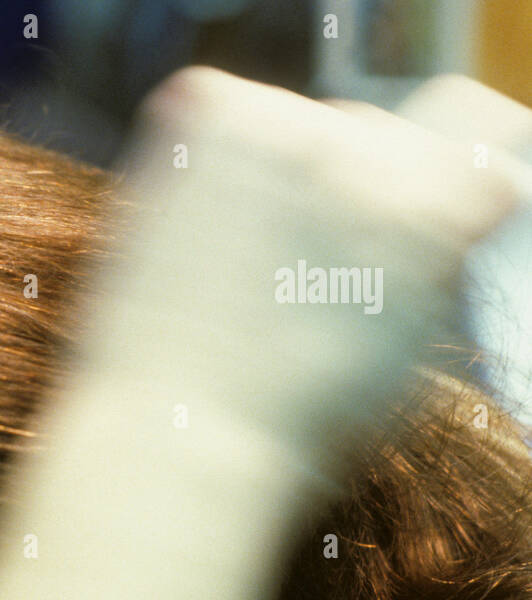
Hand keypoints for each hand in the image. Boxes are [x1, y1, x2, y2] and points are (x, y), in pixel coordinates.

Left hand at [94, 67, 528, 473]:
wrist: (181, 429)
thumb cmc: (289, 415)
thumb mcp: (408, 336)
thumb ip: (435, 249)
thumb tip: (430, 209)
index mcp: (443, 206)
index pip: (478, 128)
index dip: (446, 168)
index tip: (415, 196)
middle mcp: (375, 149)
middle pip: (373, 133)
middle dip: (346, 184)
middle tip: (299, 261)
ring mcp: (288, 122)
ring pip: (298, 123)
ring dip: (279, 173)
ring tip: (241, 261)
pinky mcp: (208, 111)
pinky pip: (225, 109)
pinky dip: (215, 156)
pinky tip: (202, 232)